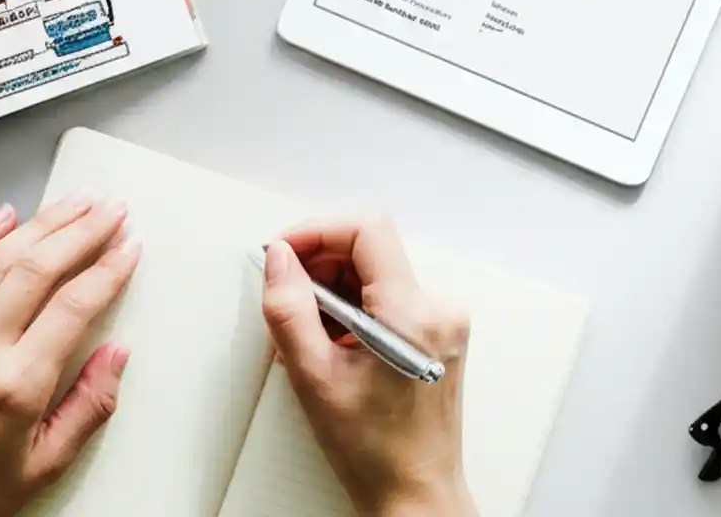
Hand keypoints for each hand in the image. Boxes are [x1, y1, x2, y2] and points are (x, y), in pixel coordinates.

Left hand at [0, 196, 140, 516]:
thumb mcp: (46, 464)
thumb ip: (89, 406)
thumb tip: (117, 356)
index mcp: (15, 387)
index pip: (73, 306)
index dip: (107, 269)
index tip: (128, 249)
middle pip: (38, 268)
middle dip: (81, 231)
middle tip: (110, 210)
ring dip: (41, 224)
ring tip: (72, 203)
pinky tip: (5, 218)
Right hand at [260, 218, 475, 516]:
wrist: (414, 493)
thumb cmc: (374, 451)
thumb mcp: (313, 376)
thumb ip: (289, 309)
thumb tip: (279, 260)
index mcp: (412, 314)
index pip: (366, 230)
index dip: (316, 230)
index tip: (284, 252)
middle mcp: (437, 308)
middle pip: (368, 249)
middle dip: (318, 265)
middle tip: (286, 299)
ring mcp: (441, 320)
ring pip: (374, 273)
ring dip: (332, 291)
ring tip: (308, 335)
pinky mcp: (435, 333)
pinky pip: (385, 297)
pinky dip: (350, 309)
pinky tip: (331, 344)